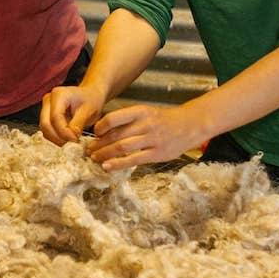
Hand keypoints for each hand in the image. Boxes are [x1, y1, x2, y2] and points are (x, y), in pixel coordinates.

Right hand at [40, 83, 105, 145]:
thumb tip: (70, 138)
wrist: (90, 95)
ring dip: (56, 139)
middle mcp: (48, 99)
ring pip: (44, 129)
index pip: (55, 117)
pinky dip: (55, 137)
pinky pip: (47, 130)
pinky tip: (67, 139)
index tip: (75, 140)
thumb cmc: (91, 100)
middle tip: (71, 144)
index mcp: (59, 94)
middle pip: (46, 123)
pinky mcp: (46, 116)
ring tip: (71, 142)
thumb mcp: (88, 111)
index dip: (63, 132)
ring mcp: (45, 107)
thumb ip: (78, 124)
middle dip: (58, 137)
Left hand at [86, 102, 211, 172]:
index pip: (114, 117)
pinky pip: (133, 160)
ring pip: (122, 147)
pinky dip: (118, 164)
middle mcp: (145, 124)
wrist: (190, 125)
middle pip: (116, 135)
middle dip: (99, 144)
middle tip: (88, 150)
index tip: (94, 133)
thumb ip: (129, 120)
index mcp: (141, 111)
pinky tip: (107, 167)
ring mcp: (152, 139)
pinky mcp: (157, 153)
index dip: (100, 127)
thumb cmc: (164, 120)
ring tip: (94, 158)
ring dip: (105, 154)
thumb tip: (105, 131)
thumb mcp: (147, 113)